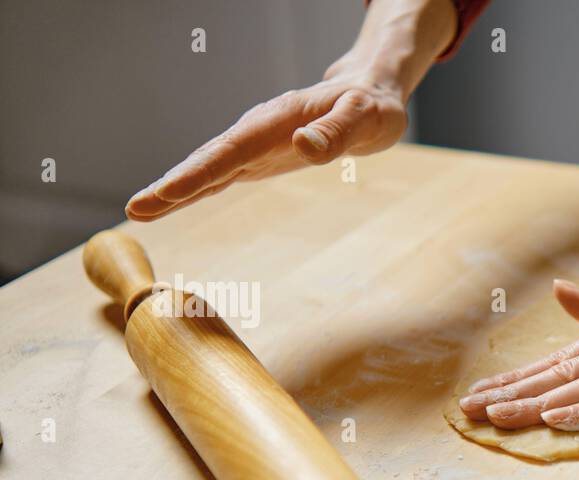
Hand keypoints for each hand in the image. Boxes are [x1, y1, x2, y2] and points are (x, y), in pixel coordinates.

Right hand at [125, 65, 406, 221]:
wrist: (369, 96)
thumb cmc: (370, 107)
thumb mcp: (364, 118)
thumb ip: (335, 132)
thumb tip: (302, 146)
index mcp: (277, 121)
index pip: (231, 151)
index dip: (197, 174)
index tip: (166, 193)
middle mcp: (258, 131)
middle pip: (208, 160)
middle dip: (172, 186)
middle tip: (135, 210)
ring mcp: (257, 145)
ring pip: (210, 168)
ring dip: (176, 190)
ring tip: (141, 212)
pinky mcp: (262, 158)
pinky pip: (224, 175)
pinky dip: (198, 189)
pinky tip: (175, 203)